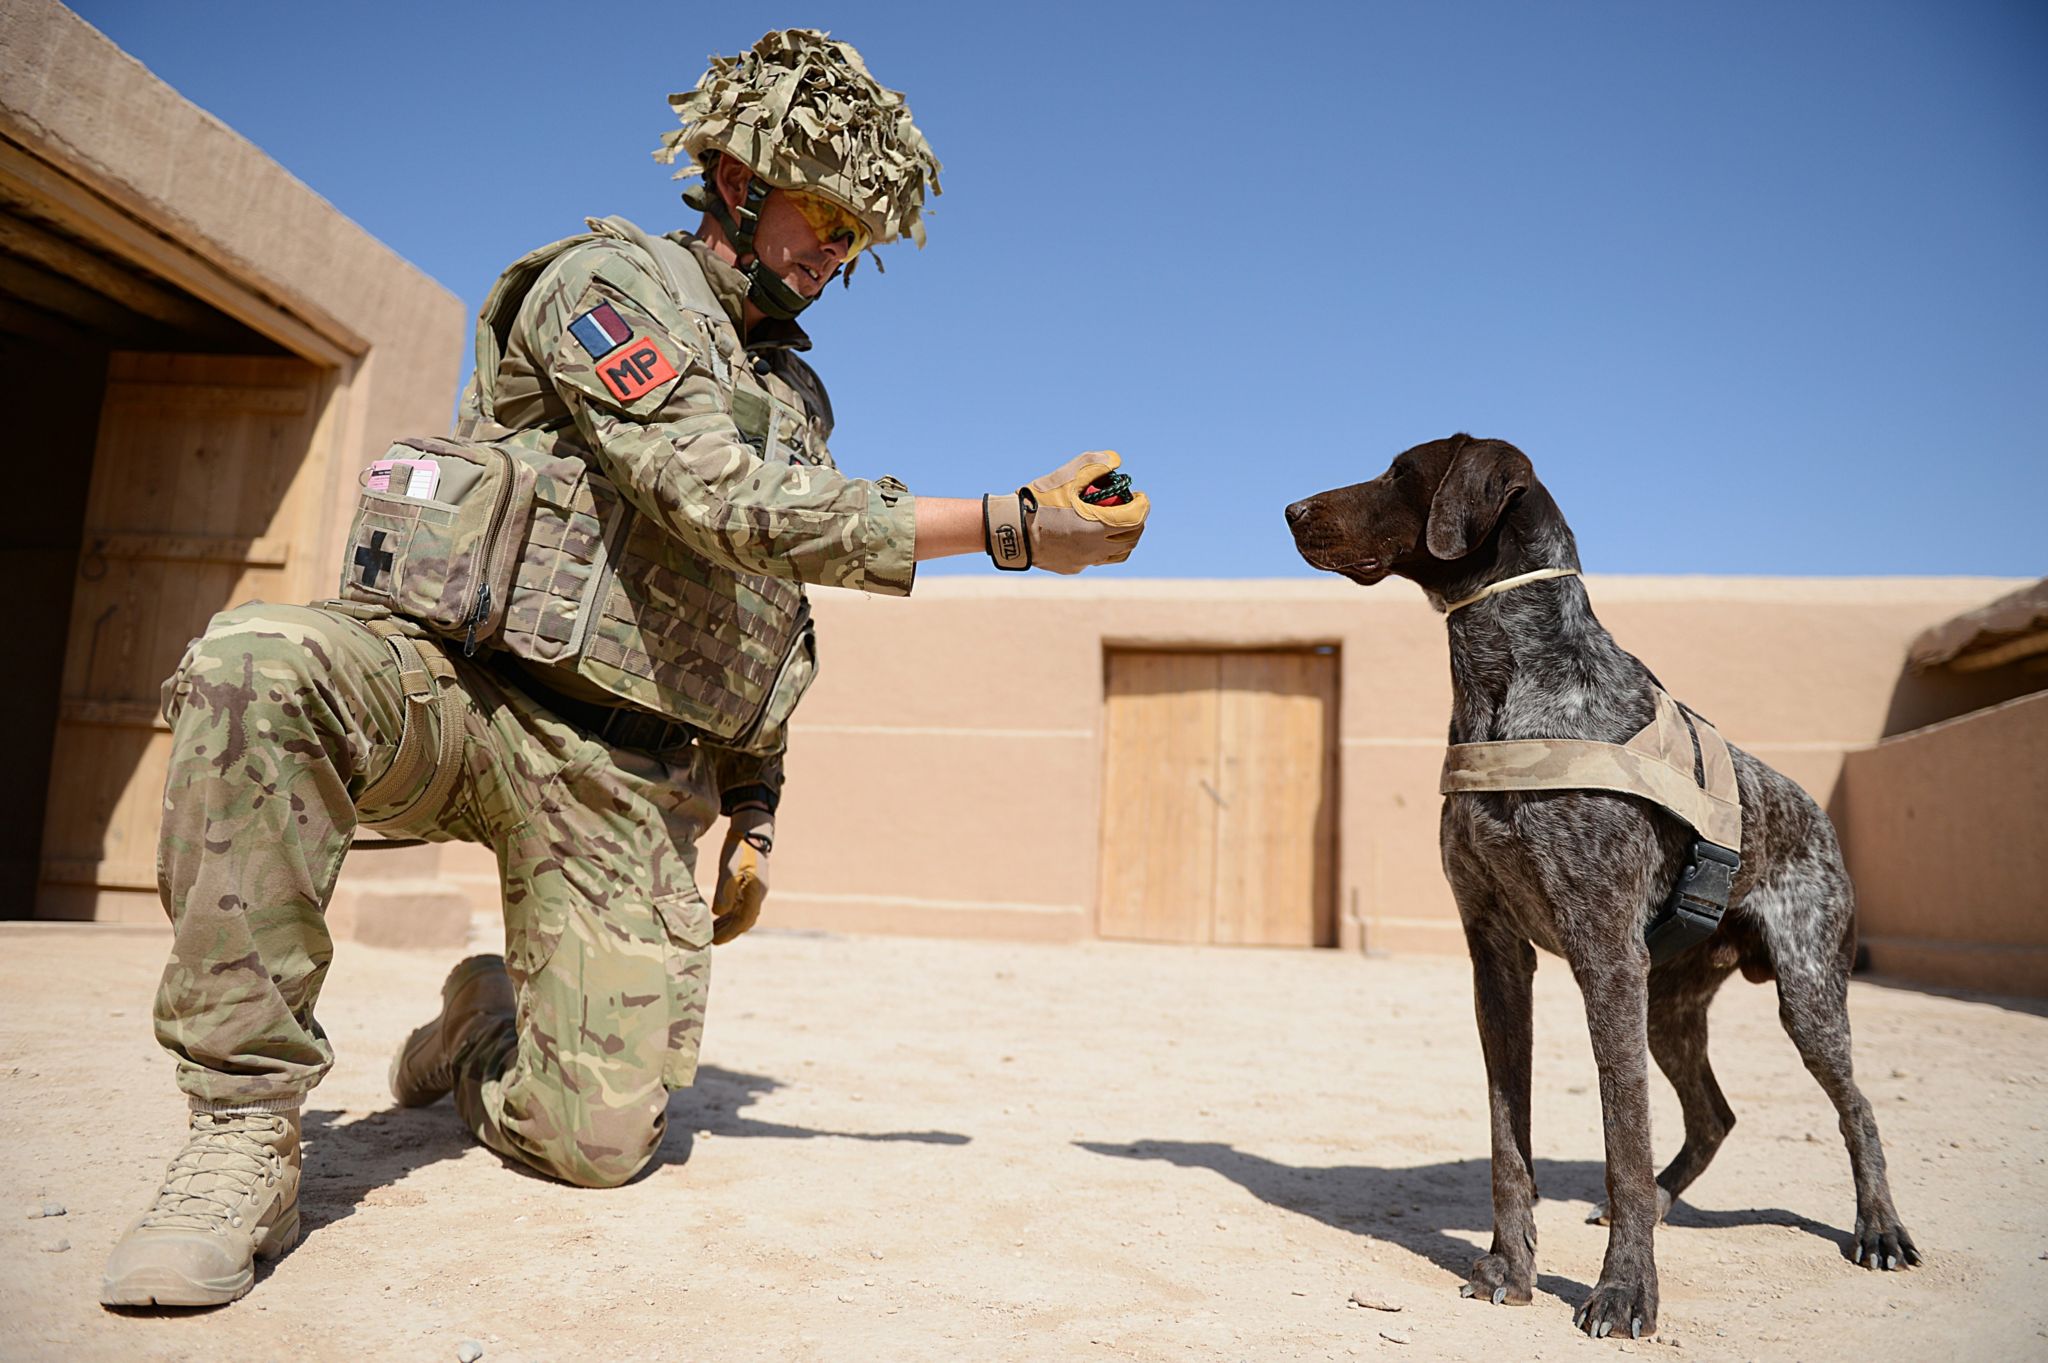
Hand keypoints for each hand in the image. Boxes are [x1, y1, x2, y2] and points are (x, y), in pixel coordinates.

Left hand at [711, 806, 772, 943]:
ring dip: (729, 924)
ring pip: (742, 914)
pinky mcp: (750, 885)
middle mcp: (758, 894)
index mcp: (756, 892)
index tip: (715, 942)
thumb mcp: (728, 869)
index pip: (744, 920)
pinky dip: (730, 914)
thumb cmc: (739, 849)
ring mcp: (755, 890)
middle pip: (744, 920)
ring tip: (713, 933)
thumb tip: (718, 913)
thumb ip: (724, 892)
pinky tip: (719, 917)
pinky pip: (740, 905)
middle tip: (712, 942)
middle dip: (729, 932)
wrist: (751, 831)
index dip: (730, 933)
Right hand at [984, 451, 1149, 573]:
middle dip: (1138, 523)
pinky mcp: (1072, 568)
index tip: (1140, 496)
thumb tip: (1114, 460)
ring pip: (1117, 555)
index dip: (1143, 507)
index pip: (1135, 520)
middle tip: (1132, 510)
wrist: (1009, 531)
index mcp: (1097, 528)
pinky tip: (1092, 536)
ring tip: (1118, 526)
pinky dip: (1101, 548)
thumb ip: (1092, 464)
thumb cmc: (1036, 502)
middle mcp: (1095, 550)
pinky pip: (1095, 559)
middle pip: (1132, 540)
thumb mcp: (1064, 477)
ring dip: (1123, 540)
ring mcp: (1084, 562)